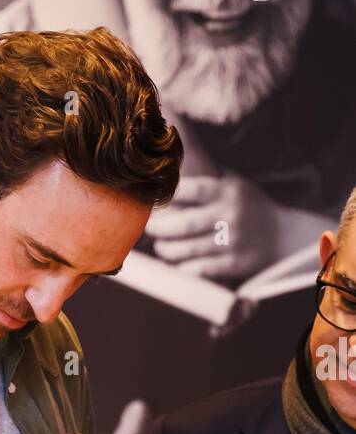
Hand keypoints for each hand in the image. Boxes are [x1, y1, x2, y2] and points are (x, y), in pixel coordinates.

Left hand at [146, 173, 277, 282]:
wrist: (282, 235)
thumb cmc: (249, 206)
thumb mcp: (235, 184)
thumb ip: (209, 178)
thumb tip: (172, 164)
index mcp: (228, 192)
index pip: (193, 190)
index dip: (168, 194)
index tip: (154, 198)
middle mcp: (230, 215)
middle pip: (185, 224)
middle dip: (160, 227)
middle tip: (150, 228)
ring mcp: (233, 241)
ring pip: (189, 249)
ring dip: (167, 249)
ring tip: (161, 246)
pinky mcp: (235, 263)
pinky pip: (201, 269)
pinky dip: (184, 268)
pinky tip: (177, 263)